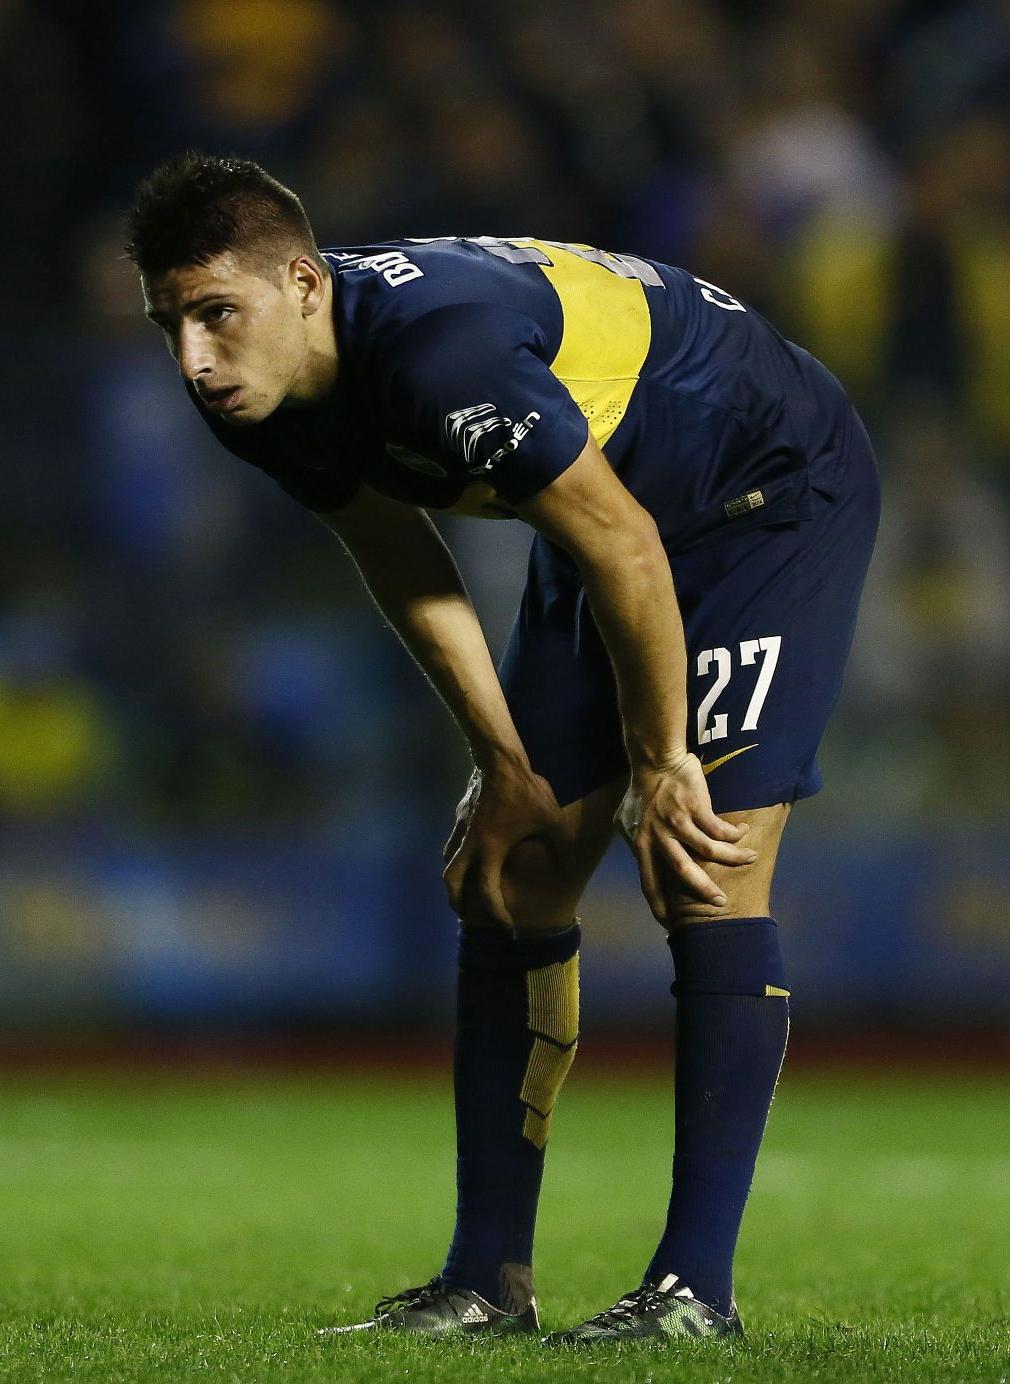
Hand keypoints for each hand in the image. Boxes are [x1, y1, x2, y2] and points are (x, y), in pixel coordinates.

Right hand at [443, 764, 562, 927]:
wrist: (500, 758)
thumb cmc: (526, 789)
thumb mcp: (551, 818)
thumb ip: (562, 841)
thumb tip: (573, 858)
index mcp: (491, 850)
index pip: (487, 893)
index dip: (497, 913)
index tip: (508, 926)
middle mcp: (471, 843)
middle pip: (452, 882)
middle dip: (457, 901)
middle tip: (468, 914)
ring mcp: (462, 827)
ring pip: (448, 860)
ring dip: (455, 878)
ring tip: (465, 886)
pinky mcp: (461, 813)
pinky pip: (454, 840)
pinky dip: (458, 853)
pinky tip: (471, 851)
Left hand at [617, 751, 756, 921]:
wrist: (655, 760)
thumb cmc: (641, 790)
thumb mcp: (626, 820)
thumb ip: (634, 840)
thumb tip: (637, 857)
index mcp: (641, 844)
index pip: (649, 883)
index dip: (660, 906)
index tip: (672, 926)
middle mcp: (658, 837)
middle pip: (683, 872)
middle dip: (704, 891)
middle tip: (721, 903)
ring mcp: (678, 822)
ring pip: (709, 851)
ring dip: (733, 858)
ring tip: (750, 859)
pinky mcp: (696, 807)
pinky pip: (720, 829)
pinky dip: (735, 835)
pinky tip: (743, 833)